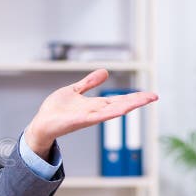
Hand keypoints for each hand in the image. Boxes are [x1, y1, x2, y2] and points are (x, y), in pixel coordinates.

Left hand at [24, 69, 158, 158]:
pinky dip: (109, 113)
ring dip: (129, 105)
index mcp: (95, 105)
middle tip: (154, 96)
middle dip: (137, 101)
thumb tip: (105, 71)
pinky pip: (97, 116)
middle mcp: (95, 112)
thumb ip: (89, 83)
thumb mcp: (74, 90)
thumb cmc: (55, 110)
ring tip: (144, 100)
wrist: (41, 124)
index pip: (119, 100)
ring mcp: (89, 117)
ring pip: (113, 111)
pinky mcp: (80, 120)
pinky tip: (121, 110)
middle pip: (120, 105)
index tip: (151, 94)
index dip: (135, 97)